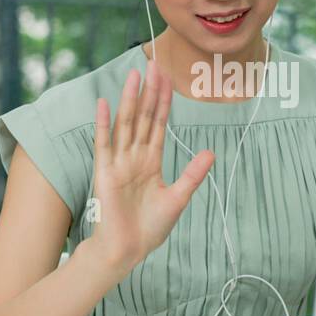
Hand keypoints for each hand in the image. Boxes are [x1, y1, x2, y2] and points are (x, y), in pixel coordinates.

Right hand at [87, 60, 214, 276]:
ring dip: (130, 100)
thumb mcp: (178, 198)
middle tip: (154, 64)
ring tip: (134, 76)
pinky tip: (104, 103)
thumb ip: (193, 174)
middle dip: (149, 92)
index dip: (164, 101)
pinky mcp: (105, 172)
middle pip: (144, 118)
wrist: (128, 250)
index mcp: (151, 161)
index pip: (159, 124)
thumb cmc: (150, 228)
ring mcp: (119, 162)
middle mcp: (134, 157)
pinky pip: (104, 143)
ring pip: (126, 124)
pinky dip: (103, 123)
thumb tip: (211, 152)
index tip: (168, 79)